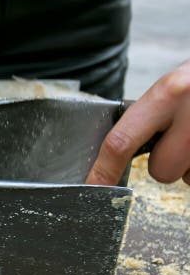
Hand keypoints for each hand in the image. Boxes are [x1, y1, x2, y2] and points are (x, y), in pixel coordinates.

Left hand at [87, 59, 189, 186]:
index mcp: (168, 93)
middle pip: (160, 171)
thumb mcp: (174, 86)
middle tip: (181, 138)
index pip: (121, 142)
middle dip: (167, 163)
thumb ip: (149, 115)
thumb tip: (114, 153)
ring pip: (187, 177)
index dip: (103, 171)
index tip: (93, 188)